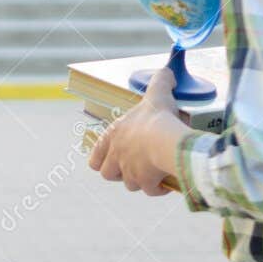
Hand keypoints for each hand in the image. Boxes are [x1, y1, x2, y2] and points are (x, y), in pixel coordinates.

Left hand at [88, 67, 188, 195]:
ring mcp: (129, 172)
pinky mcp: (144, 183)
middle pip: (108, 174)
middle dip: (120, 173)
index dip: (102, 159)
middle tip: (134, 167)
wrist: (165, 139)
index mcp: (113, 137)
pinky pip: (149, 191)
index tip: (114, 159)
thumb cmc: (156, 116)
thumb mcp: (157, 94)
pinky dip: (157, 188)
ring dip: (141, 180)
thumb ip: (160, 81)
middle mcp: (117, 157)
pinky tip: (166, 182)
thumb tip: (168, 71)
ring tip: (154, 172)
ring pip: (131, 184)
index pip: (94, 157)